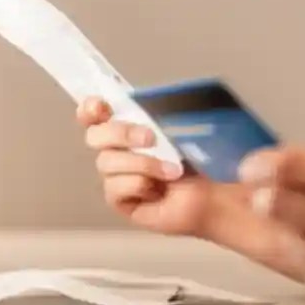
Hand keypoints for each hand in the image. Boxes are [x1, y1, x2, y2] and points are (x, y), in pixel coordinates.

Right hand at [76, 97, 230, 235]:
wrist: (214, 196)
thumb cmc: (200, 161)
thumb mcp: (184, 129)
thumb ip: (163, 114)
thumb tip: (150, 105)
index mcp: (127, 127)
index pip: (94, 114)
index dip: (90, 108)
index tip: (102, 106)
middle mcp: (116, 151)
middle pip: (94, 136)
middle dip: (120, 133)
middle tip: (151, 138)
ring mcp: (115, 177)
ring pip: (107, 162)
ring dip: (143, 163)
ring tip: (173, 171)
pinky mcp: (120, 200)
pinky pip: (114, 188)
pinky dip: (137, 184)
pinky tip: (157, 191)